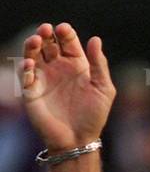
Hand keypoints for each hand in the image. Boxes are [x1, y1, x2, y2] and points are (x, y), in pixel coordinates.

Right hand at [20, 22, 115, 150]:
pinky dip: (25, 67)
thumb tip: (95, 39)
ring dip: (32, 44)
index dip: (65, 32)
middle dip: (46, 33)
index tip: (64, 30)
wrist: (78, 141)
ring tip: (37, 40)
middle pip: (48, 42)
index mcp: (76, 65)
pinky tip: (31, 64)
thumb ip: (100, 65)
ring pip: (33, 53)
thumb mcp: (103, 90)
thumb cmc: (93, 117)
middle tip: (47, 30)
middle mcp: (58, 68)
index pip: (67, 41)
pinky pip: (24, 74)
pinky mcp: (31, 91)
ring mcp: (43, 78)